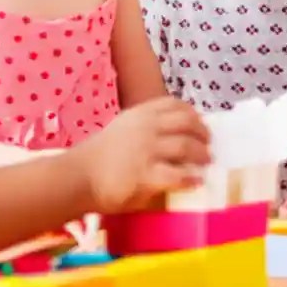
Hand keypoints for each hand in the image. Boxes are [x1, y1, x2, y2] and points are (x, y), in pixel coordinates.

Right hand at [70, 97, 209, 212]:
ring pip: (187, 146)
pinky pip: (178, 175)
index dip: (193, 114)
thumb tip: (174, 134)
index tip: (200, 125)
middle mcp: (147, 127)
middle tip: (208, 147)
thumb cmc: (100, 155)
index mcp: (140, 114)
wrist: (77, 176)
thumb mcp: (123, 128)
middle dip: (203, 134)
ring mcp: (147, 150)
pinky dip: (191, 178)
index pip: (175, 104)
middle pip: (187, 123)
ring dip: (201, 155)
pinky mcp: (146, 175)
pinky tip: (195, 182)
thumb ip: (146, 127)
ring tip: (205, 163)